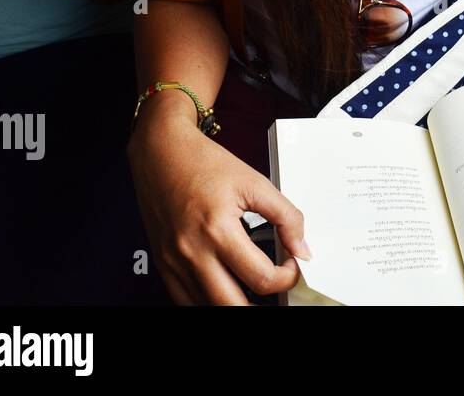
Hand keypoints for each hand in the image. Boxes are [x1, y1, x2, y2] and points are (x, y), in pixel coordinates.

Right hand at [128, 93, 309, 304]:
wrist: (161, 153)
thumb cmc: (204, 164)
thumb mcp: (255, 182)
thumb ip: (286, 216)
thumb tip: (302, 249)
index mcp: (217, 230)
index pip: (261, 278)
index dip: (287, 278)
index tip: (292, 265)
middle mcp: (191, 252)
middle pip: (232, 305)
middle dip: (263, 304)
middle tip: (277, 286)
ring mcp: (173, 263)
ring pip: (207, 309)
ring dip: (236, 305)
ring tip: (255, 293)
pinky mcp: (163, 266)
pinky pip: (185, 301)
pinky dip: (209, 302)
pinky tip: (227, 290)